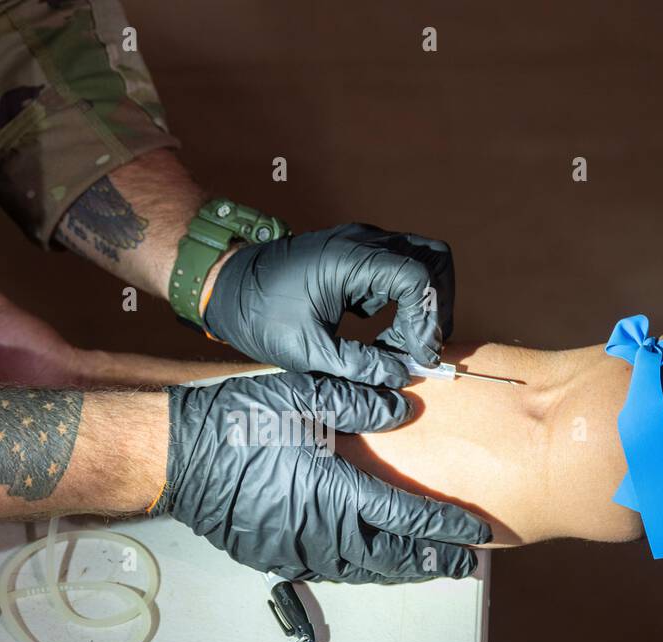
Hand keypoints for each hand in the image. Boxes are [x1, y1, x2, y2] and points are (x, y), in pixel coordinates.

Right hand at [155, 371, 490, 582]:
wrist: (178, 455)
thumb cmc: (237, 422)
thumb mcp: (303, 394)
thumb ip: (359, 401)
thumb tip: (402, 408)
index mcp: (336, 493)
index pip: (407, 518)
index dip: (445, 528)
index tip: (475, 534)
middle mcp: (321, 532)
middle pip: (391, 558)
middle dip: (431, 562)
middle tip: (463, 566)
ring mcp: (294, 550)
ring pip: (360, 570)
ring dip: (396, 570)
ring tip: (423, 568)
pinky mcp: (272, 557)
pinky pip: (326, 569)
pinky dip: (357, 568)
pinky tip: (366, 562)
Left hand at [203, 224, 454, 387]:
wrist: (227, 286)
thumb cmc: (260, 315)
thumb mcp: (307, 351)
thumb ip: (357, 366)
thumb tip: (400, 377)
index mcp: (350, 259)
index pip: (417, 278)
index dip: (427, 319)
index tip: (419, 356)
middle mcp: (362, 242)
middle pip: (432, 259)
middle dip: (436, 306)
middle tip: (422, 348)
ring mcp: (361, 246)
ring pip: (420, 263)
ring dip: (421, 305)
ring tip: (402, 348)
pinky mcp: (355, 258)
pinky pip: (397, 273)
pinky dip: (403, 304)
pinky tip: (384, 339)